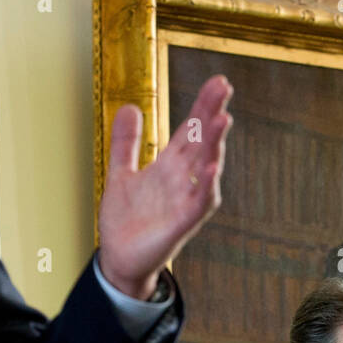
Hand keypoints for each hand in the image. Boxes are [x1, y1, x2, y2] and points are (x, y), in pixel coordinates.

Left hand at [97, 75, 232, 298]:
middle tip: (223, 87)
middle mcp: (181, 181)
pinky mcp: (181, 224)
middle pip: (201, 142)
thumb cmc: (125, 223)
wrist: (118, 260)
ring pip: (206, 168)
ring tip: (223, 119)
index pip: (190, 130)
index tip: (218, 82)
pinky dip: (206, 186)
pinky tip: (212, 167)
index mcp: (169, 167)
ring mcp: (184, 201)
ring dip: (215, 145)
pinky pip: (199, 203)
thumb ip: (127, 143)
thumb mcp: (121, 174)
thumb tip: (129, 106)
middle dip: (212, 115)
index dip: (202, 106)